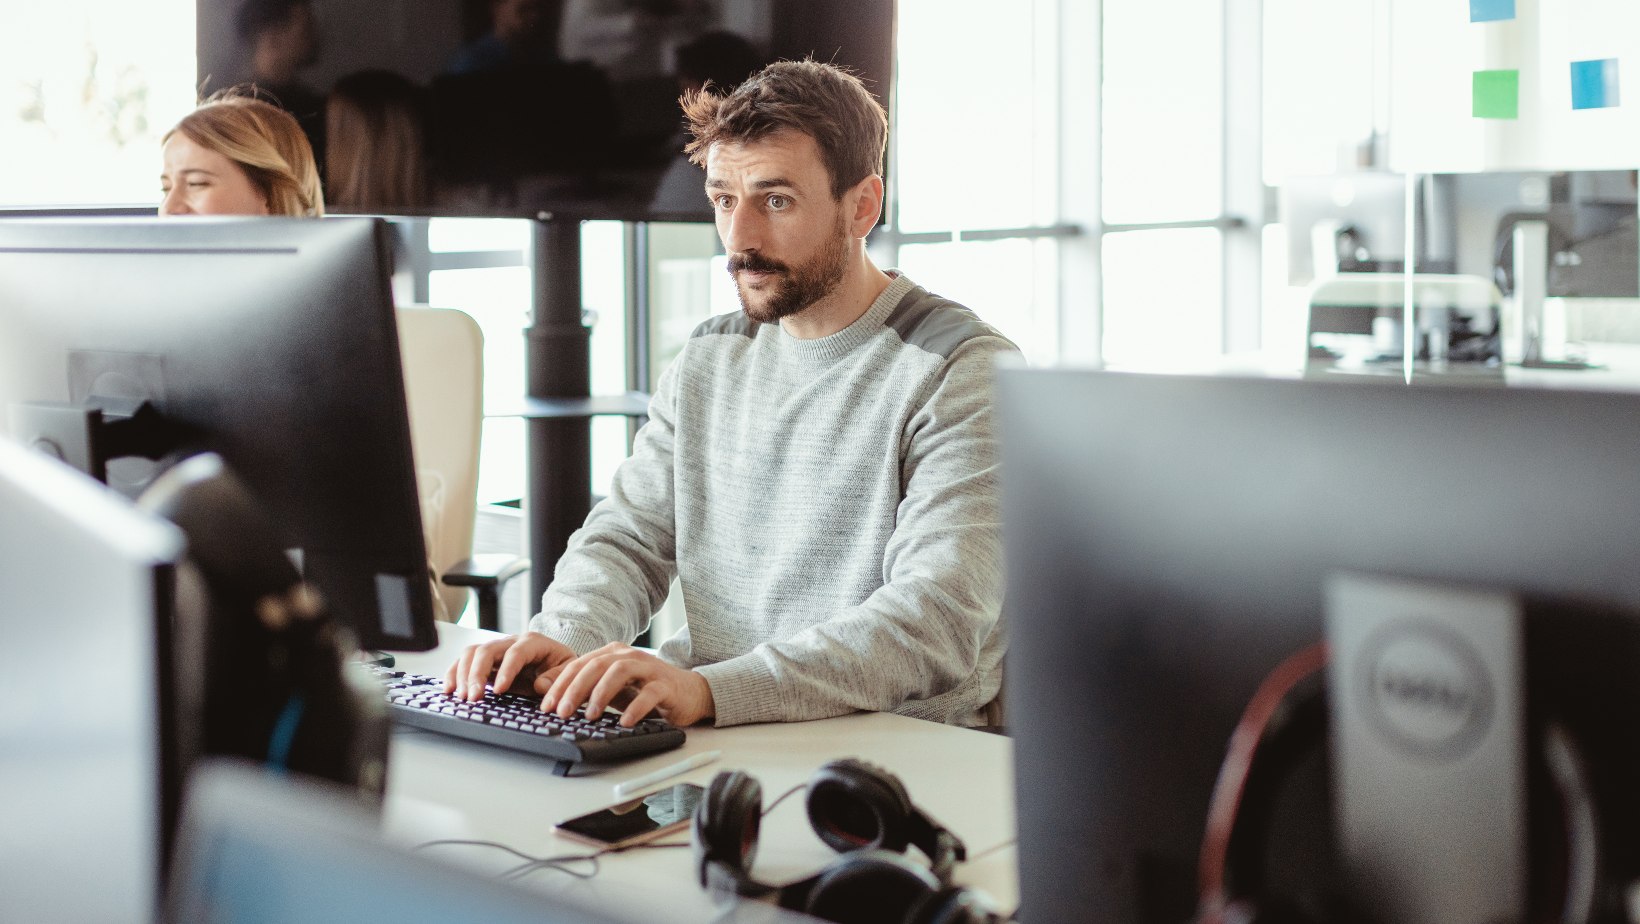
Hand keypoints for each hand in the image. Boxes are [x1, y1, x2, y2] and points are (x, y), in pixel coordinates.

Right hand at [443, 632, 575, 701]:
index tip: (500, 690)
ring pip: (471, 653)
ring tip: (461, 697)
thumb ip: (557, 677)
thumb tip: (540, 685)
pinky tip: (450, 689)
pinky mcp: (485, 661)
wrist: (555, 661)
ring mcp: (496, 650)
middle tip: (474, 697)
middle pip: (487, 650)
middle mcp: (510, 642)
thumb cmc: (560, 665)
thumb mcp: (568, 670)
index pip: (516, 653)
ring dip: (462, 675)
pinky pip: (464, 662)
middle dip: (477, 674)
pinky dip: (454, 674)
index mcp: (533, 642)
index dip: (506, 671)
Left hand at [540, 642, 715, 727]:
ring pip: (620, 672)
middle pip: (596, 665)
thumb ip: (585, 689)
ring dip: (601, 694)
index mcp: (611, 654)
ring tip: (591, 716)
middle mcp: (628, 656)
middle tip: (562, 712)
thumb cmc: (645, 691)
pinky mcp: (666, 685)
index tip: (546, 706)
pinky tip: (625, 722)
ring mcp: (648, 668)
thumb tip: (549, 696)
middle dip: (575, 689)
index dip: (559, 685)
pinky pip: (650, 693)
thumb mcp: (611, 690)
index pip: (579, 665)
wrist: (688, 693)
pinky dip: (636, 708)